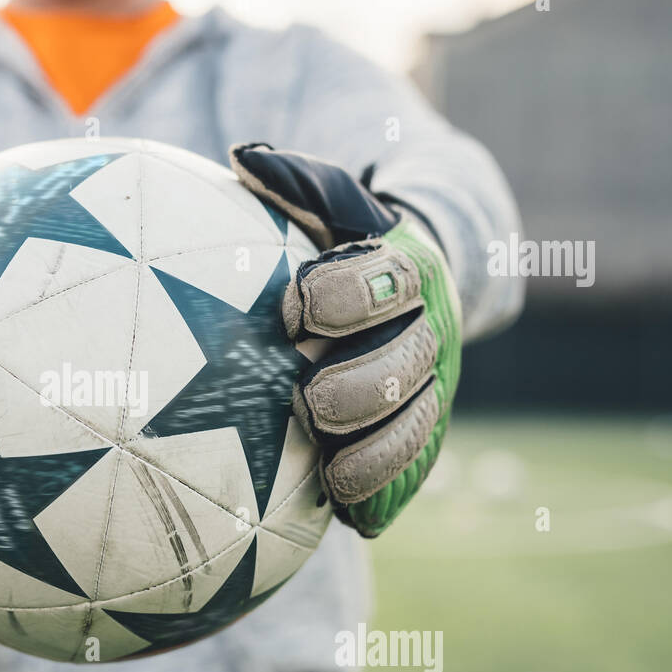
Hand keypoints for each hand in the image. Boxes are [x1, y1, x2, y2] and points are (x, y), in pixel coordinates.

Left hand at [230, 143, 460, 537]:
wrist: (406, 292)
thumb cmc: (342, 247)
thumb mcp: (325, 208)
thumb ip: (292, 185)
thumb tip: (242, 157)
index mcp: (406, 272)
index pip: (388, 280)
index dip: (348, 294)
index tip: (292, 307)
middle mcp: (429, 333)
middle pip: (410, 366)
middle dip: (364, 387)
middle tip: (308, 402)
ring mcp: (429, 390)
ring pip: (416, 429)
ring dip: (377, 454)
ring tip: (331, 474)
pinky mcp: (417, 437)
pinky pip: (410, 474)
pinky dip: (383, 495)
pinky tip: (346, 515)